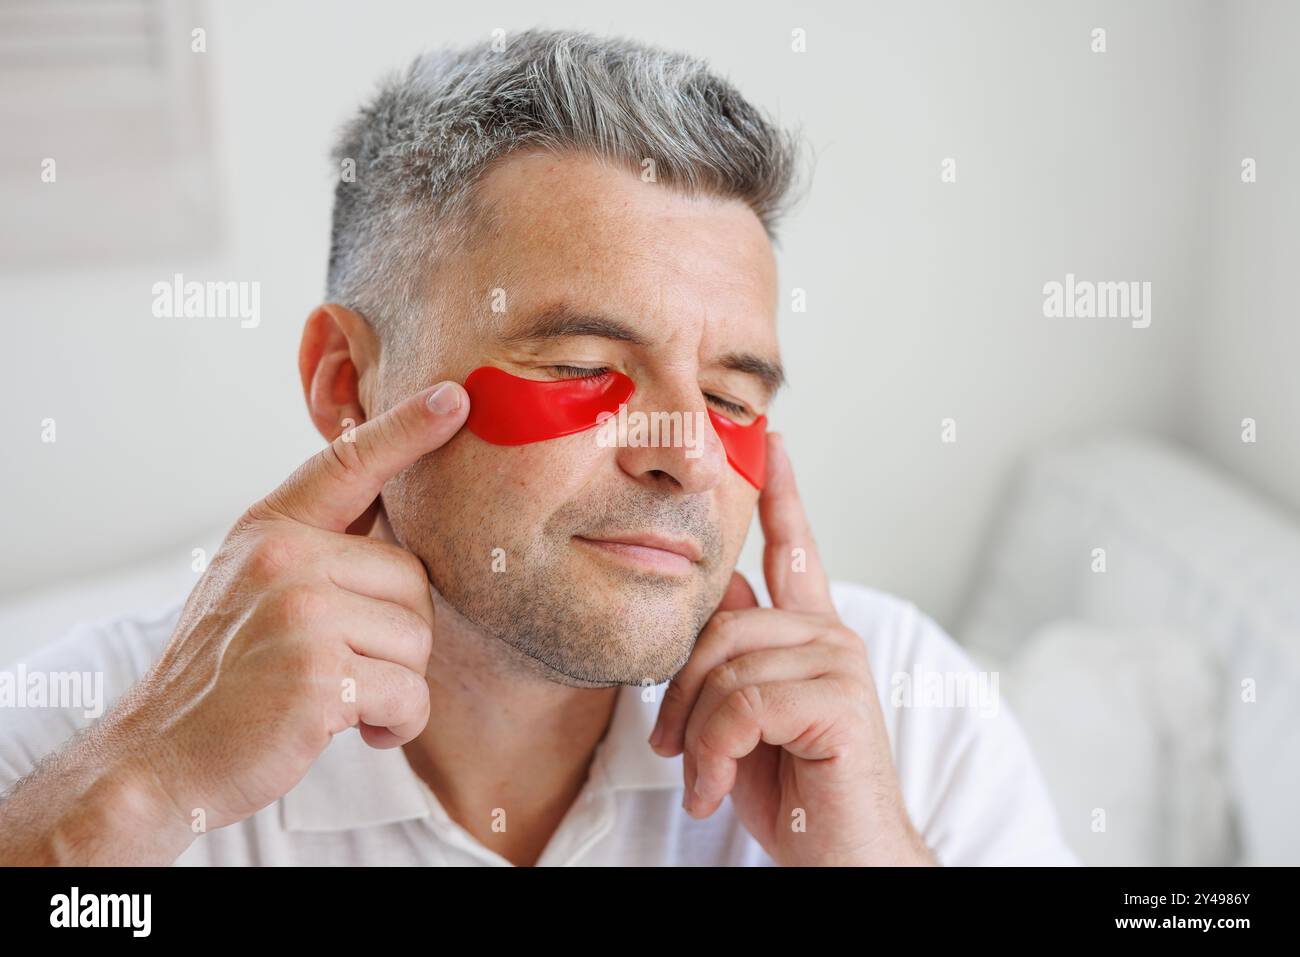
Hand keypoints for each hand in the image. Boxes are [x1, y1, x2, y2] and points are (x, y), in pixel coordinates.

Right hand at [107, 381, 468, 838]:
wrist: (158, 759)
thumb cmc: (224, 676)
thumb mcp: (253, 587)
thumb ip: (313, 551)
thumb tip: (388, 516)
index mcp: (272, 531)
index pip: (349, 464)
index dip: (406, 429)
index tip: (454, 396)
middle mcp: (285, 558)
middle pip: (413, 579)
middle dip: (397, 637)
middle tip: (348, 669)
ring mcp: (301, 613)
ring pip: (417, 639)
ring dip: (396, 685)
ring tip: (343, 701)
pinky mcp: (319, 675)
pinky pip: (410, 694)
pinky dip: (397, 724)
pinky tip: (358, 731)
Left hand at [648, 434, 934, 865]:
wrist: (838, 859)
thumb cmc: (791, 792)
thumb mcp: (742, 718)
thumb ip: (730, 658)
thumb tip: (711, 596)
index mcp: (809, 634)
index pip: (794, 551)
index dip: (783, 496)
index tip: (773, 443)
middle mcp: (829, 635)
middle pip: (720, 621)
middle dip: (679, 689)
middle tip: (670, 747)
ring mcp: (839, 661)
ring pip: (725, 664)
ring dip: (696, 732)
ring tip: (701, 778)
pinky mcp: (839, 697)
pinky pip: (741, 701)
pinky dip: (714, 751)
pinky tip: (717, 787)